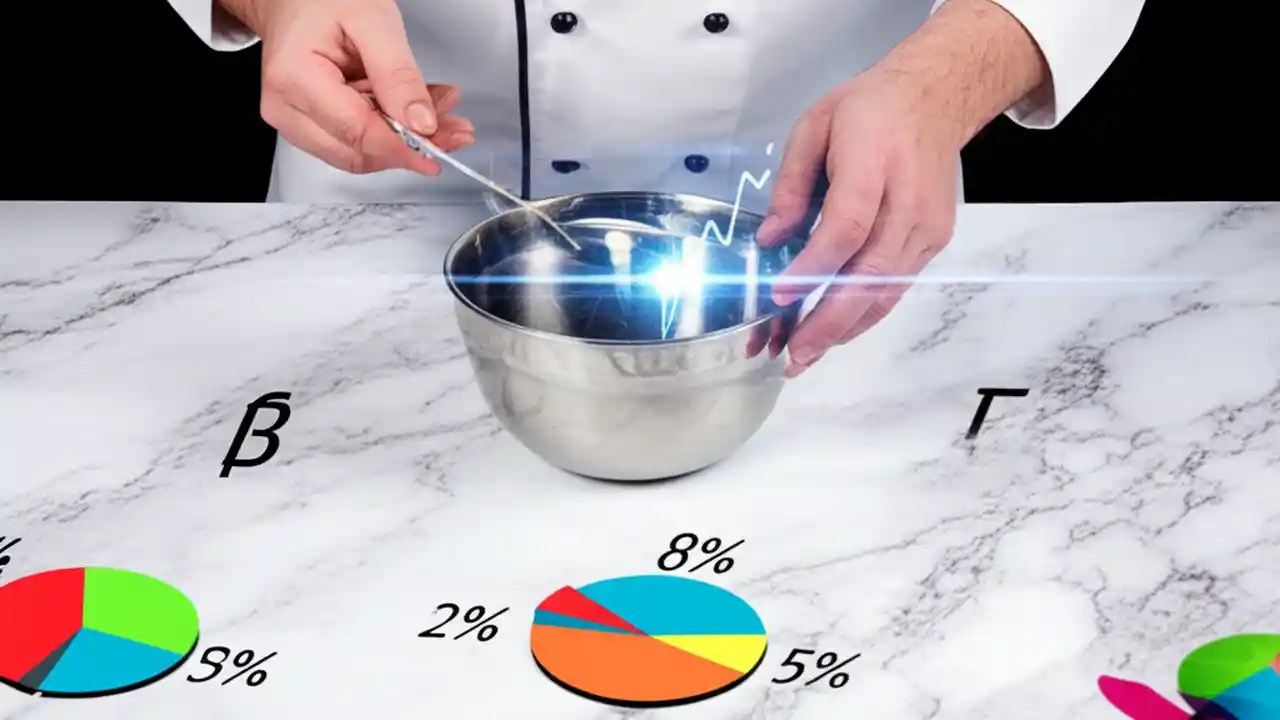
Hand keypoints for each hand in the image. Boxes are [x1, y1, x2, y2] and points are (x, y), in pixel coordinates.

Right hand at [221, 0, 473, 175]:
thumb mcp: (373, 22)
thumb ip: (398, 74)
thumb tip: (420, 124)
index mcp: (295, 78)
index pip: (356, 132)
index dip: (402, 149)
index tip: (437, 152)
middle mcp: (287, 107)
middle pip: (358, 152)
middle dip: (410, 145)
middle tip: (451, 127)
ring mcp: (294, 120)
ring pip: (359, 154)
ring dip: (403, 140)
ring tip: (436, 110)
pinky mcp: (307, 125)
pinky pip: (354, 143)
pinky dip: (389, 131)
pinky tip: (411, 111)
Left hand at [757, 68, 959, 377]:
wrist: (936, 97)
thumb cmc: (869, 110)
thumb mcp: (814, 127)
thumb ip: (790, 185)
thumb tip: (770, 241)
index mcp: (874, 160)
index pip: (846, 225)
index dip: (814, 265)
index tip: (780, 293)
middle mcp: (907, 200)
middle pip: (870, 272)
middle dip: (828, 320)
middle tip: (793, 354)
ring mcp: (926, 226)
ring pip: (886, 290)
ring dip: (844, 329)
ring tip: (804, 356)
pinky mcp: (933, 241)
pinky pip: (897, 287)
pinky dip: (864, 314)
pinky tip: (834, 332)